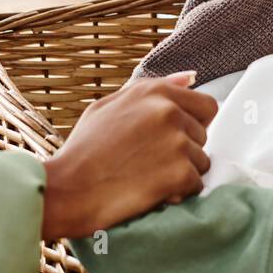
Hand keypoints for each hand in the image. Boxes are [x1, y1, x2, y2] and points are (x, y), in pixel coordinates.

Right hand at [40, 71, 218, 239]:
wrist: (67, 189)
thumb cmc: (83, 150)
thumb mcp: (109, 106)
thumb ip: (151, 90)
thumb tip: (190, 78)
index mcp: (155, 92)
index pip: (206, 106)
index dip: (192, 125)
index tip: (173, 139)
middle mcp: (169, 111)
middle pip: (203, 135)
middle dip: (184, 151)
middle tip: (151, 162)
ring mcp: (176, 141)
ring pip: (201, 161)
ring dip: (181, 173)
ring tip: (148, 177)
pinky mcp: (179, 172)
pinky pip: (195, 184)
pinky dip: (178, 193)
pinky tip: (152, 192)